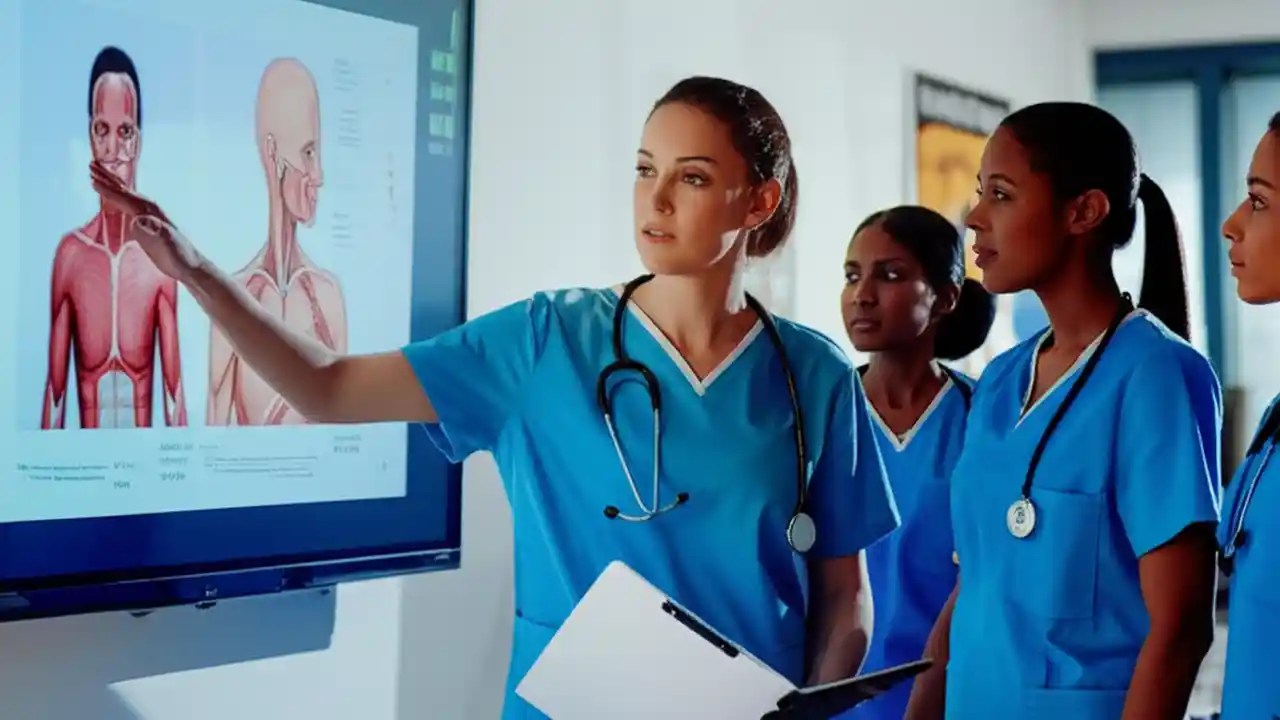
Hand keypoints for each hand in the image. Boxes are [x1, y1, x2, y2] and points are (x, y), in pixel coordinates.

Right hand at [89, 161, 202, 280]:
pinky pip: (129, 207)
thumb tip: (137, 221)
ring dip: (112, 186)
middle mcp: (151, 210)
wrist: (191, 267)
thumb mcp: (167, 244)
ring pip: (127, 196)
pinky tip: (114, 202)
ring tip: (98, 177)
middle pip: (126, 190)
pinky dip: (119, 200)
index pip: (125, 197)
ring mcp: (150, 217)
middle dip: (109, 178)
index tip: (92, 180)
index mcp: (151, 211)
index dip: (108, 189)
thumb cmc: (179, 256)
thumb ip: (154, 231)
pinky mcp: (148, 226)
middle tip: (92, 165)